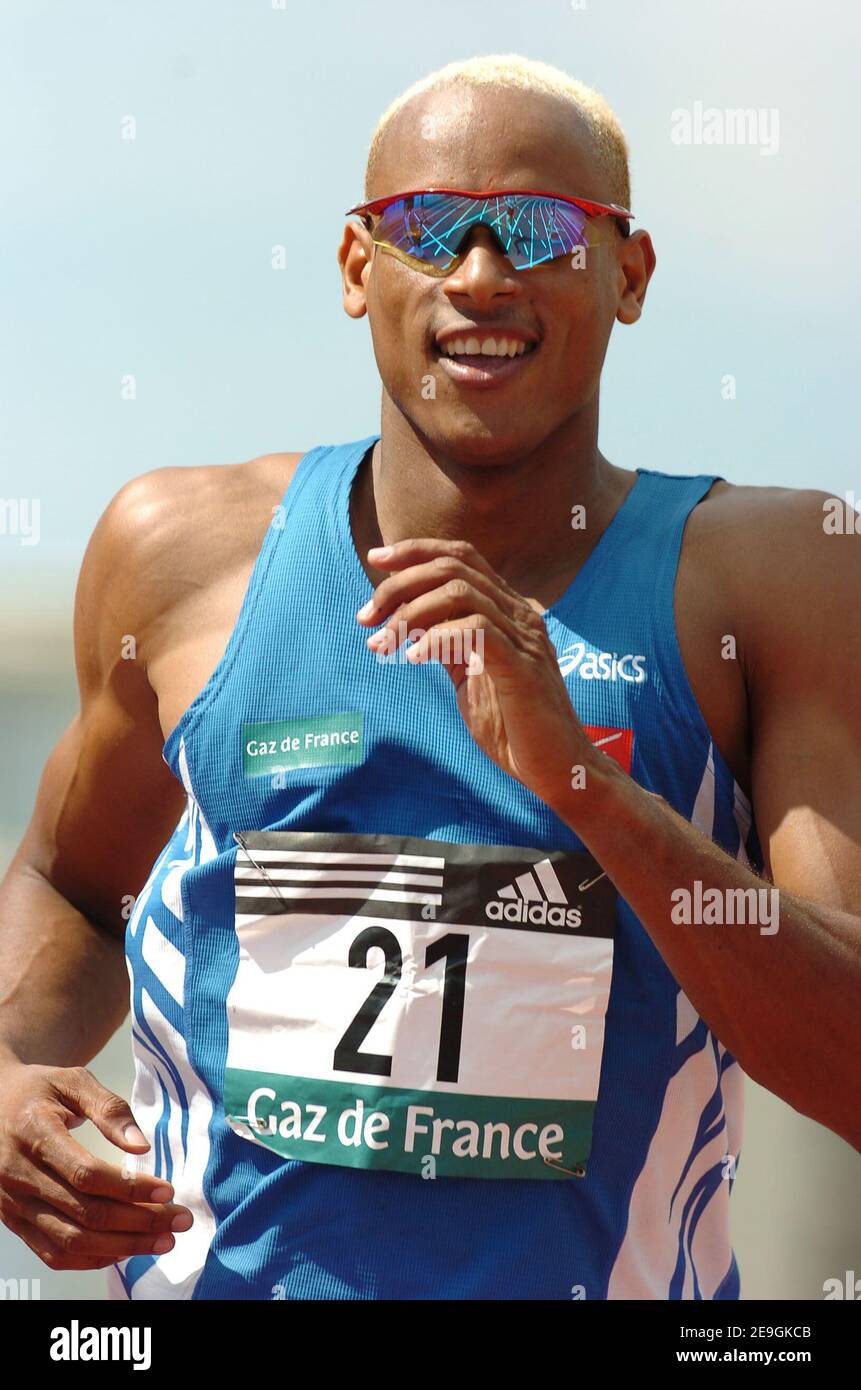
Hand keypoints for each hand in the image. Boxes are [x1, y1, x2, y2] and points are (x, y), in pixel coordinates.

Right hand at [0, 1058, 192, 1270]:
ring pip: (70, 1240)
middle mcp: (17, 1173)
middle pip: (84, 1213)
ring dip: (121, 1246)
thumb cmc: (39, 1089)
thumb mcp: (73, 1080)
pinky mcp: (12, 1220)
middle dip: (138, 1221)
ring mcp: (12, 1202)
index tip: (168, 1191)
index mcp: (33, 1132)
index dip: (130, 1187)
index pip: (86, 1174)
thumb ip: (109, 1108)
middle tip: (178, 1221)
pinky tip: (124, 1250)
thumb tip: (142, 1145)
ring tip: (161, 1241)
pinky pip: (52, 1252)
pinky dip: (90, 1259)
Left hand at [357, 537, 592, 810]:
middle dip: (399, 585)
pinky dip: (438, 637)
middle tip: (365, 617)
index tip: (375, 558)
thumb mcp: (471, 676)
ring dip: (410, 613)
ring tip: (382, 644)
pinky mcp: (523, 668)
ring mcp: (525, 638)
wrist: (558, 768)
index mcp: (509, 610)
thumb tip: (410, 626)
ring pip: (461, 594)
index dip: (416, 551)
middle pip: (453, 568)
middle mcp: (520, 614)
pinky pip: (477, 631)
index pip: (461, 557)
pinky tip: (414, 657)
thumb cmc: (515, 726)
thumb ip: (449, 645)